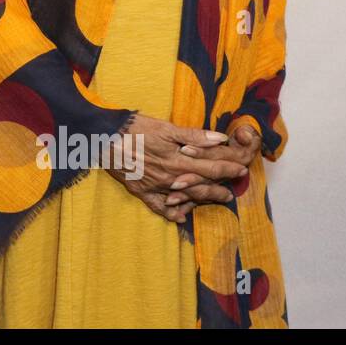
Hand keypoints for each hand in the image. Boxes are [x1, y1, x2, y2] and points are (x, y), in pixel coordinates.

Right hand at [105, 114, 249, 223]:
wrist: (102, 138)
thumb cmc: (134, 129)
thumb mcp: (165, 128)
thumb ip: (193, 136)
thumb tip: (220, 140)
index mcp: (178, 161)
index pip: (211, 168)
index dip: (229, 169)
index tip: (242, 170)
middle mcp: (170, 178)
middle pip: (201, 187)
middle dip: (218, 190)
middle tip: (231, 194)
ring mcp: (156, 187)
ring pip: (184, 198)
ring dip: (200, 201)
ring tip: (212, 202)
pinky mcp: (141, 191)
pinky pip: (159, 207)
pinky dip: (171, 212)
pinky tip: (179, 216)